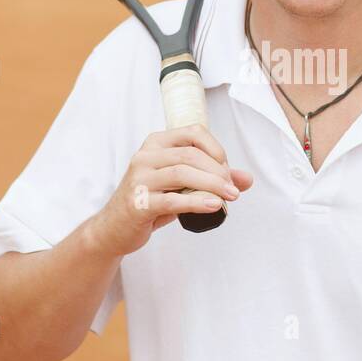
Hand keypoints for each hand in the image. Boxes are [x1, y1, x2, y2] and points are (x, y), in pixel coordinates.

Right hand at [90, 126, 252, 256]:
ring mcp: (139, 179)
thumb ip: (212, 178)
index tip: (227, 168)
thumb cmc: (151, 201)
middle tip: (232, 188)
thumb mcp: (181, 185)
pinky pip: (172, 200)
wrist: (115, 228)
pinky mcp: (138, 203)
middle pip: (190, 155)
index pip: (192, 132)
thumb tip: (246, 180)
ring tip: (230, 196)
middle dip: (218, 171)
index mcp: (155, 144)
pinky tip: (214, 205)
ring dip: (212, 185)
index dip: (216, 148)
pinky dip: (197, 202)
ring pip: (182, 174)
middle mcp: (145, 156)